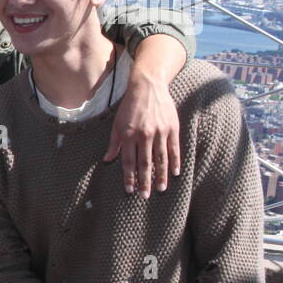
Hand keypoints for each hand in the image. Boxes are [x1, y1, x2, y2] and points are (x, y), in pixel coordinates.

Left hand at [104, 67, 180, 197]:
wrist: (148, 86)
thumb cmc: (129, 107)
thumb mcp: (117, 124)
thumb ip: (114, 143)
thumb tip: (107, 160)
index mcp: (128, 135)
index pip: (128, 162)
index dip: (129, 177)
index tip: (130, 190)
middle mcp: (144, 135)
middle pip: (145, 163)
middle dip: (144, 181)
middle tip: (145, 196)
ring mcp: (159, 132)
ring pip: (161, 159)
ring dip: (161, 175)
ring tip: (160, 189)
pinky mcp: (172, 128)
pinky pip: (174, 149)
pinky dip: (175, 162)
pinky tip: (175, 173)